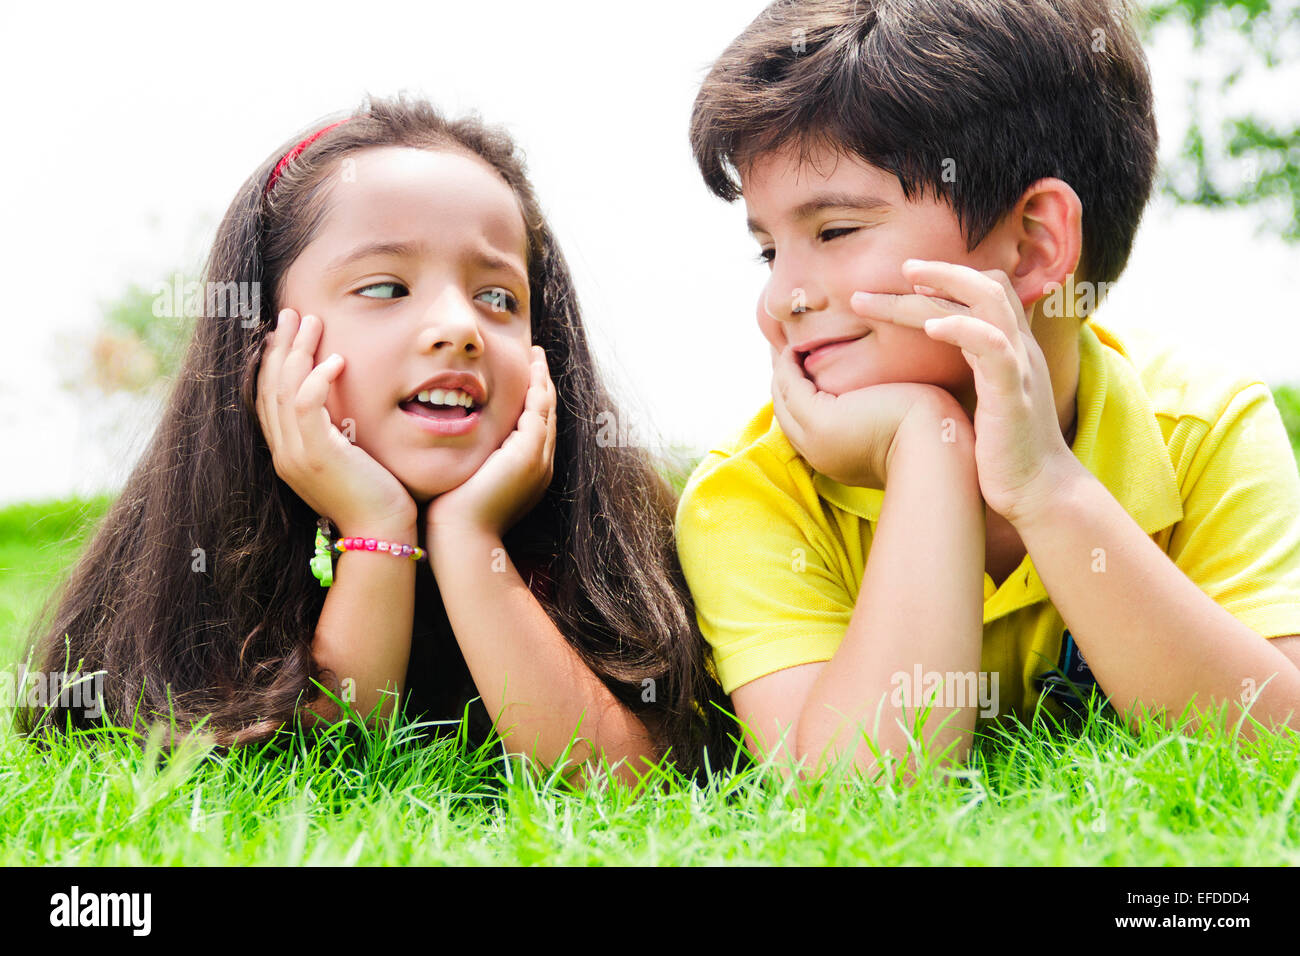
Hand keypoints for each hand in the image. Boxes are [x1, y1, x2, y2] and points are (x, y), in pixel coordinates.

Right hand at [255, 308, 415, 533]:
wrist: (380, 534)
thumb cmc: (374, 499)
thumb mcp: (348, 462)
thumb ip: (336, 436)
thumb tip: (343, 412)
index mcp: (287, 455)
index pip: (268, 400)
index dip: (272, 363)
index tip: (283, 334)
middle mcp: (283, 454)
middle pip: (269, 388)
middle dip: (279, 347)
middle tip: (292, 314)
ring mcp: (295, 456)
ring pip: (284, 390)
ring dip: (297, 351)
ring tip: (312, 322)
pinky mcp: (317, 456)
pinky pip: (306, 405)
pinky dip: (318, 378)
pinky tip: (336, 359)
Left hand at [425, 345, 556, 538]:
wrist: (463, 536)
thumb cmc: (455, 516)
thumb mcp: (469, 482)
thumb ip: (473, 462)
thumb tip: (458, 449)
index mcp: (527, 472)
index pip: (535, 428)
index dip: (533, 401)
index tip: (526, 379)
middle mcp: (539, 464)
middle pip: (547, 416)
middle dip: (543, 385)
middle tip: (537, 359)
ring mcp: (538, 459)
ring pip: (547, 409)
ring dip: (543, 379)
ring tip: (537, 357)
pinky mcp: (528, 452)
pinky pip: (538, 410)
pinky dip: (537, 387)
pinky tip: (531, 368)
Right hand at [770, 342, 959, 489]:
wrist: (939, 448)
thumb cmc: (933, 435)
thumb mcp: (900, 424)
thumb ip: (880, 413)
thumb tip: (883, 397)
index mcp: (836, 458)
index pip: (803, 424)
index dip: (797, 394)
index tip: (798, 367)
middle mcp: (819, 454)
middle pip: (786, 413)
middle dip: (782, 381)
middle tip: (783, 351)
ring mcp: (815, 439)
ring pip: (783, 399)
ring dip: (780, 370)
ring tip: (786, 345)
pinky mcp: (819, 420)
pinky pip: (790, 386)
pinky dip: (787, 365)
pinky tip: (795, 348)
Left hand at [851, 259, 1078, 524]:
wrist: (1038, 491)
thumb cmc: (1004, 450)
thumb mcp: (987, 399)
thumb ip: (971, 371)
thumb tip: (933, 360)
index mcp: (1010, 350)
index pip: (991, 292)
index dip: (955, 279)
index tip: (913, 280)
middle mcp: (1018, 350)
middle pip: (986, 287)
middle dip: (942, 272)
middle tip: (901, 266)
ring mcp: (1019, 369)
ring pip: (989, 304)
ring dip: (946, 286)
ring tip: (907, 280)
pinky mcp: (1012, 395)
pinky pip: (993, 349)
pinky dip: (963, 329)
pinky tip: (933, 326)